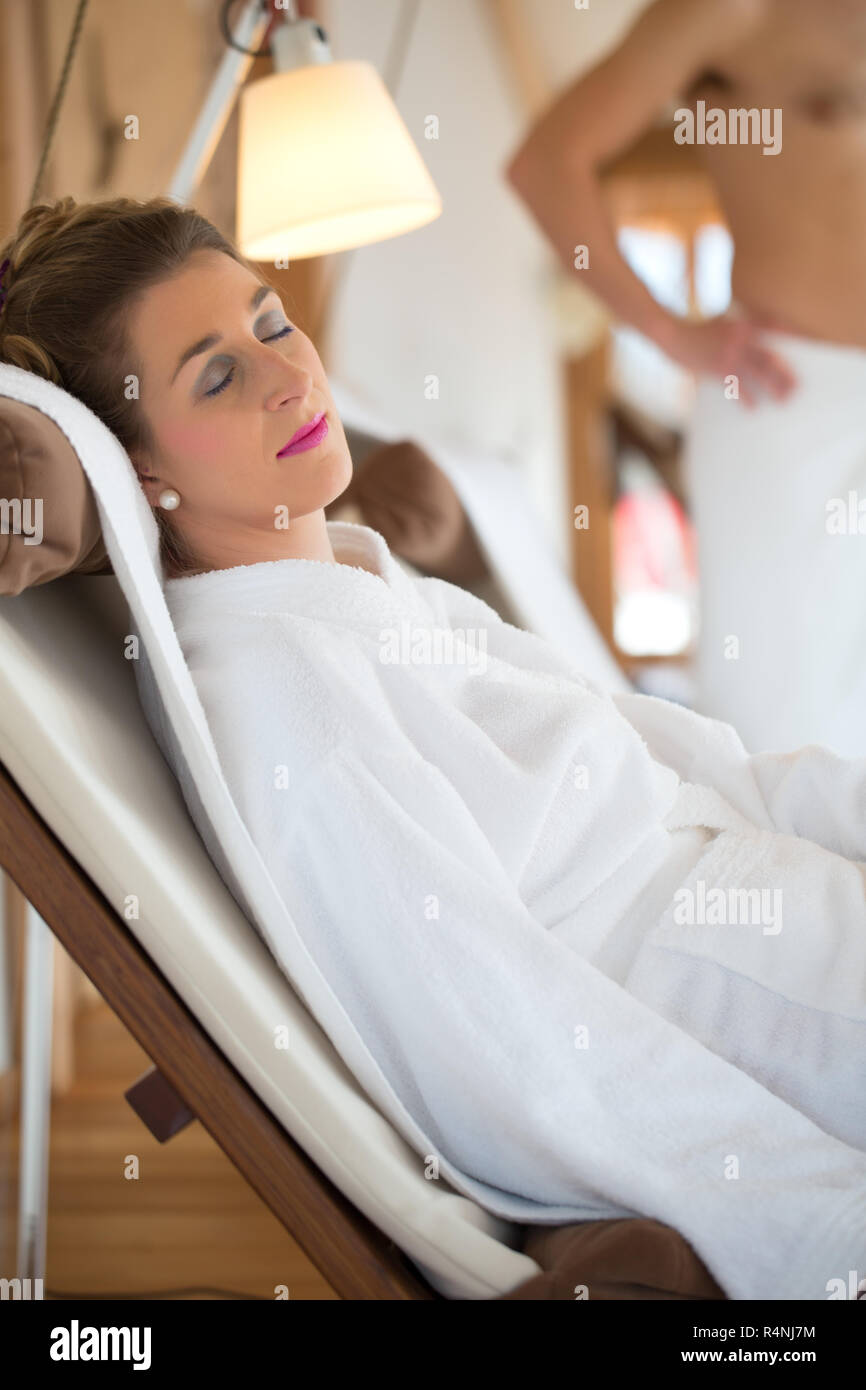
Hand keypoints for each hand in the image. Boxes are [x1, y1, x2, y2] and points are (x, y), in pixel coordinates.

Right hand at [661, 314, 797, 407]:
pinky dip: (746, 397)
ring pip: (758, 373)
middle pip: (770, 358)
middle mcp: (740, 339)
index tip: (804, 345)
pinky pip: (737, 386)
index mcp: (743, 325)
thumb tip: (752, 341)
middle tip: (797, 387)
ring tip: (783, 399)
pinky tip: (753, 408)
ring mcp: (730, 354)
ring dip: (773, 387)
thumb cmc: (696, 330)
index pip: (773, 328)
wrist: (672, 333)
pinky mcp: (717, 368)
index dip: (789, 335)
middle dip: (785, 373)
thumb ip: (738, 329)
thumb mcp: (721, 322)